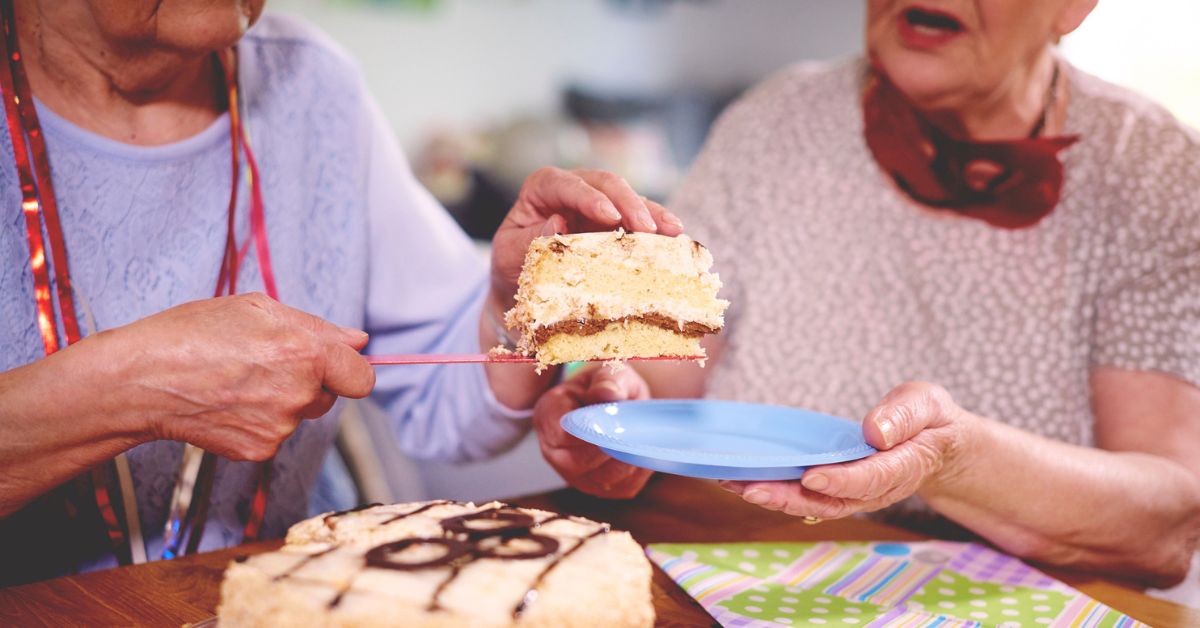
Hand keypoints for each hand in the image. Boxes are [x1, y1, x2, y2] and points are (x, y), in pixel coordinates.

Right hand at [102, 293, 374, 460]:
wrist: (139, 381)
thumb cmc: (193, 334)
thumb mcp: (256, 309)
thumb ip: (316, 327)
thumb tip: (359, 341)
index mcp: (306, 354)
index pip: (362, 377)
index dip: (349, 369)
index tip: (331, 364)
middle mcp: (299, 395)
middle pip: (329, 396)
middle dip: (310, 381)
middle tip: (264, 363)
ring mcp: (279, 427)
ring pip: (300, 414)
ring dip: (282, 400)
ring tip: (237, 380)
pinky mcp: (258, 450)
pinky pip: (275, 434)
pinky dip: (259, 421)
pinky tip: (227, 402)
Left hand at [490, 168, 684, 309]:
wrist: (524, 288)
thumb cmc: (512, 268)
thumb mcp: (509, 256)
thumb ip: (529, 239)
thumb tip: (558, 222)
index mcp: (542, 189)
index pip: (564, 183)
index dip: (589, 197)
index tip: (610, 216)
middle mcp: (573, 189)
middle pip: (605, 183)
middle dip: (629, 203)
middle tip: (648, 228)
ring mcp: (598, 204)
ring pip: (629, 198)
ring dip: (652, 213)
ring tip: (673, 230)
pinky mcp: (617, 222)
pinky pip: (640, 220)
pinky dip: (657, 230)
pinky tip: (675, 240)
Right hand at [533, 366, 654, 498]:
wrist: (614, 401)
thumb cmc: (607, 385)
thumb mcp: (608, 371)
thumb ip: (607, 380)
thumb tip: (608, 396)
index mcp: (548, 415)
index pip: (562, 434)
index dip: (590, 432)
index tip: (616, 422)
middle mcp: (554, 450)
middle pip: (578, 463)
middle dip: (609, 450)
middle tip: (635, 435)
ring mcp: (573, 473)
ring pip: (601, 480)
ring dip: (626, 462)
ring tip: (643, 442)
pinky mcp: (598, 486)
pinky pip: (620, 488)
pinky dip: (638, 474)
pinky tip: (646, 454)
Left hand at [720, 382, 974, 519]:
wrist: (938, 446)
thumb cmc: (931, 421)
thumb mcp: (928, 405)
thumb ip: (905, 415)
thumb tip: (874, 431)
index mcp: (902, 466)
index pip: (870, 478)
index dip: (841, 480)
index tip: (811, 476)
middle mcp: (875, 488)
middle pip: (831, 501)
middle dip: (789, 498)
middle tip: (750, 489)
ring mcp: (855, 493)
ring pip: (813, 503)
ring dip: (773, 497)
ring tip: (732, 484)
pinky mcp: (838, 489)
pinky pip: (805, 495)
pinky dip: (774, 490)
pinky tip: (741, 479)